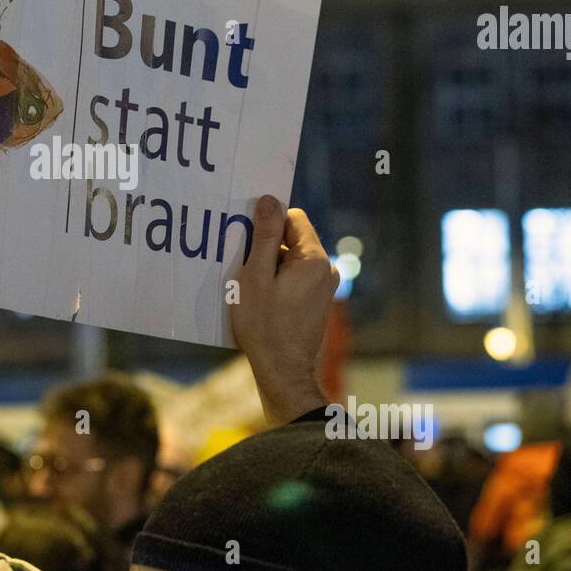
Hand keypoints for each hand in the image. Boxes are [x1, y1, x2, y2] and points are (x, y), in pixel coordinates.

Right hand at [231, 196, 339, 427]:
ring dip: (270, 267)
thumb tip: (269, 199)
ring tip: (251, 288)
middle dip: (267, 248)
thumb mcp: (256, 275)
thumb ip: (264, 235)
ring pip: (292, 261)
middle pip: (293, 240)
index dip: (268, 225)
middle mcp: (326, 270)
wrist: (283, 371)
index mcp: (314, 259)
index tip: (248, 241)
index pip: (293, 218)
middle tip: (244, 268)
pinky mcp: (318, 303)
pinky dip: (278, 283)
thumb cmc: (264, 324)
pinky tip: (261, 301)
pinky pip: (296, 279)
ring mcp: (324, 288)